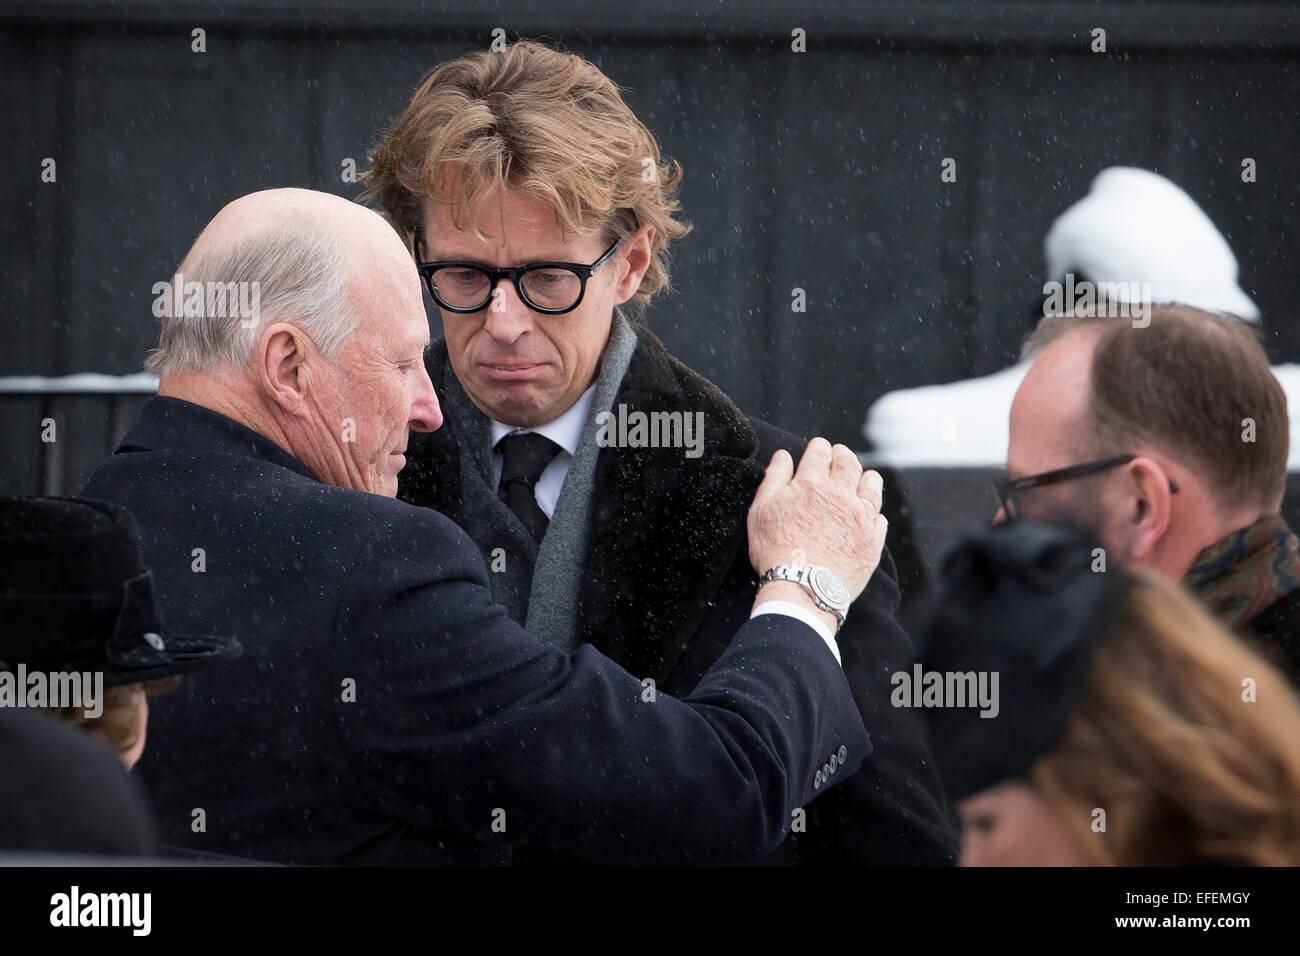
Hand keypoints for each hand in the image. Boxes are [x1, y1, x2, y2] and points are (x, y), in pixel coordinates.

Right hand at [747, 437, 887, 604]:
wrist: (803, 588)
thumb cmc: (775, 550)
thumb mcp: (761, 511)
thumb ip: (773, 479)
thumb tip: (783, 456)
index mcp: (811, 484)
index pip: (820, 453)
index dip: (819, 447)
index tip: (819, 447)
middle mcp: (840, 494)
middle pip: (848, 464)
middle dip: (843, 455)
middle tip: (840, 454)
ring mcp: (860, 516)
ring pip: (871, 485)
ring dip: (866, 476)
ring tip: (863, 476)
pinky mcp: (873, 540)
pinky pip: (880, 517)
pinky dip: (875, 511)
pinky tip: (870, 512)